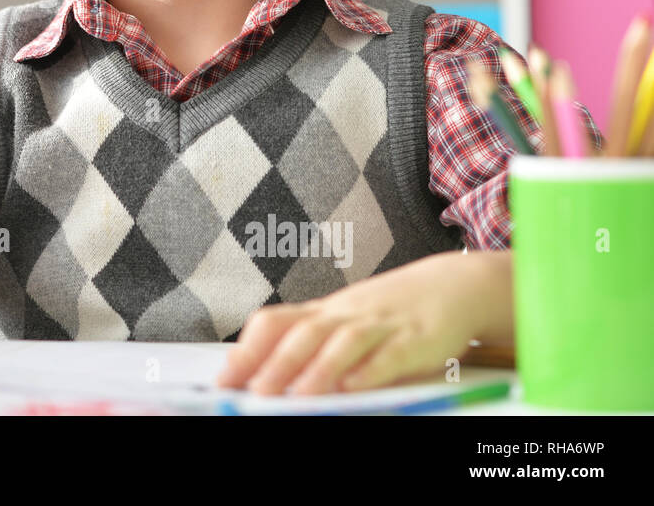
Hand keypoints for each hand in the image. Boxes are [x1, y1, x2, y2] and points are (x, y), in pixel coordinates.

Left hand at [214, 250, 509, 393]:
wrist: (454, 284)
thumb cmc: (389, 310)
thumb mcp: (345, 320)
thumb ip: (310, 343)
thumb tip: (261, 374)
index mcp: (324, 312)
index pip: (276, 322)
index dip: (248, 349)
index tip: (225, 378)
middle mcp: (347, 314)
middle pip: (305, 333)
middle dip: (277, 363)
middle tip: (255, 392)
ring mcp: (382, 324)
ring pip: (346, 342)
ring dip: (321, 368)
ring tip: (300, 394)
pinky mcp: (417, 338)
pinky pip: (393, 353)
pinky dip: (374, 368)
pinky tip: (357, 385)